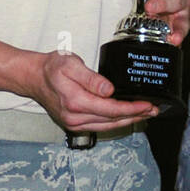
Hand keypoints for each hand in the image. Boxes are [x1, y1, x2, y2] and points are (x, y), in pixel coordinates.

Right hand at [27, 51, 156, 132]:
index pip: (111, 109)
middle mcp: (75, 117)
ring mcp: (74, 124)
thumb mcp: (70, 64)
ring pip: (108, 126)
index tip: (148, 105)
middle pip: (112, 120)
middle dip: (136, 116)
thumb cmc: (52, 68)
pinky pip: (100, 126)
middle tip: (155, 110)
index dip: (132, 109)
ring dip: (128, 121)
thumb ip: (91, 78)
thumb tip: (109, 90)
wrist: (34, 78)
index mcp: (75, 102)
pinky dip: (116, 122)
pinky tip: (127, 117)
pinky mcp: (74, 124)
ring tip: (146, 114)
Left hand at [144, 0, 189, 44]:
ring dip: (176, 28)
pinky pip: (182, 30)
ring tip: (171, 36)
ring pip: (182, 18)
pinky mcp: (183, 22)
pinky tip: (174, 42)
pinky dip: (178, 36)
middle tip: (149, 8)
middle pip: (176, 0)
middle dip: (163, 5)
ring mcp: (184, 11)